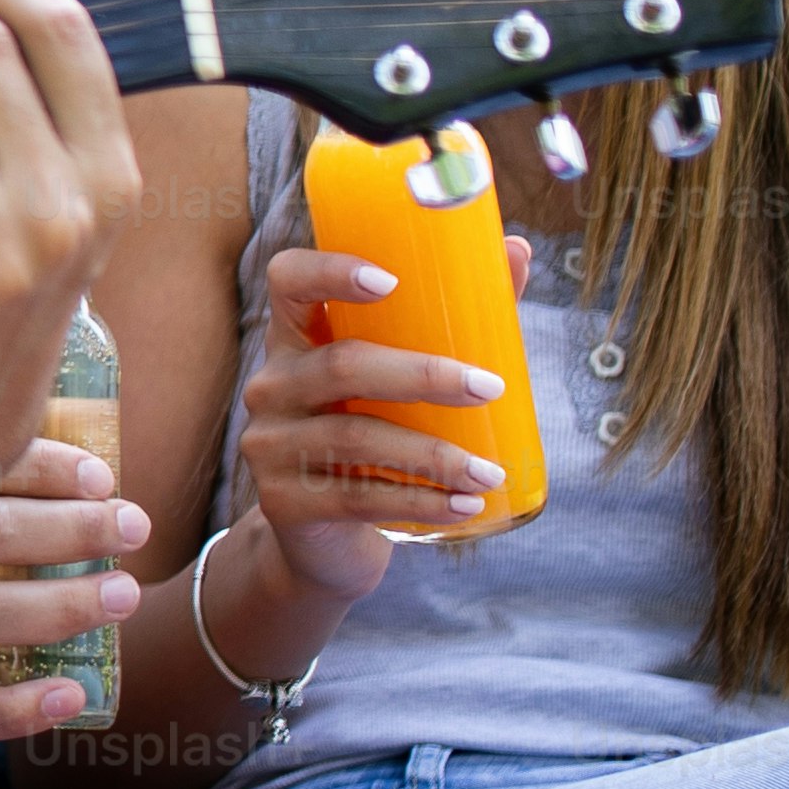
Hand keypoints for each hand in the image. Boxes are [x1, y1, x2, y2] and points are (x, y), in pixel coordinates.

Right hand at [239, 245, 505, 597]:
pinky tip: (465, 504)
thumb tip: (518, 250)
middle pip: (340, 365)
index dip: (330, 272)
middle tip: (487, 387)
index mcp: (297, 339)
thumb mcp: (401, 382)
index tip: (390, 280)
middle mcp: (272, 385)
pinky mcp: (283, 503)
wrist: (322, 539)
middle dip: (422, 375)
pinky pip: (358, 498)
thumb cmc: (375, 436)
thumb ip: (454, 320)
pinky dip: (421, 502)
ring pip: (355, 438)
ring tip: (490, 471)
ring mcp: (270, 445)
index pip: (289, 282)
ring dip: (434, 456)